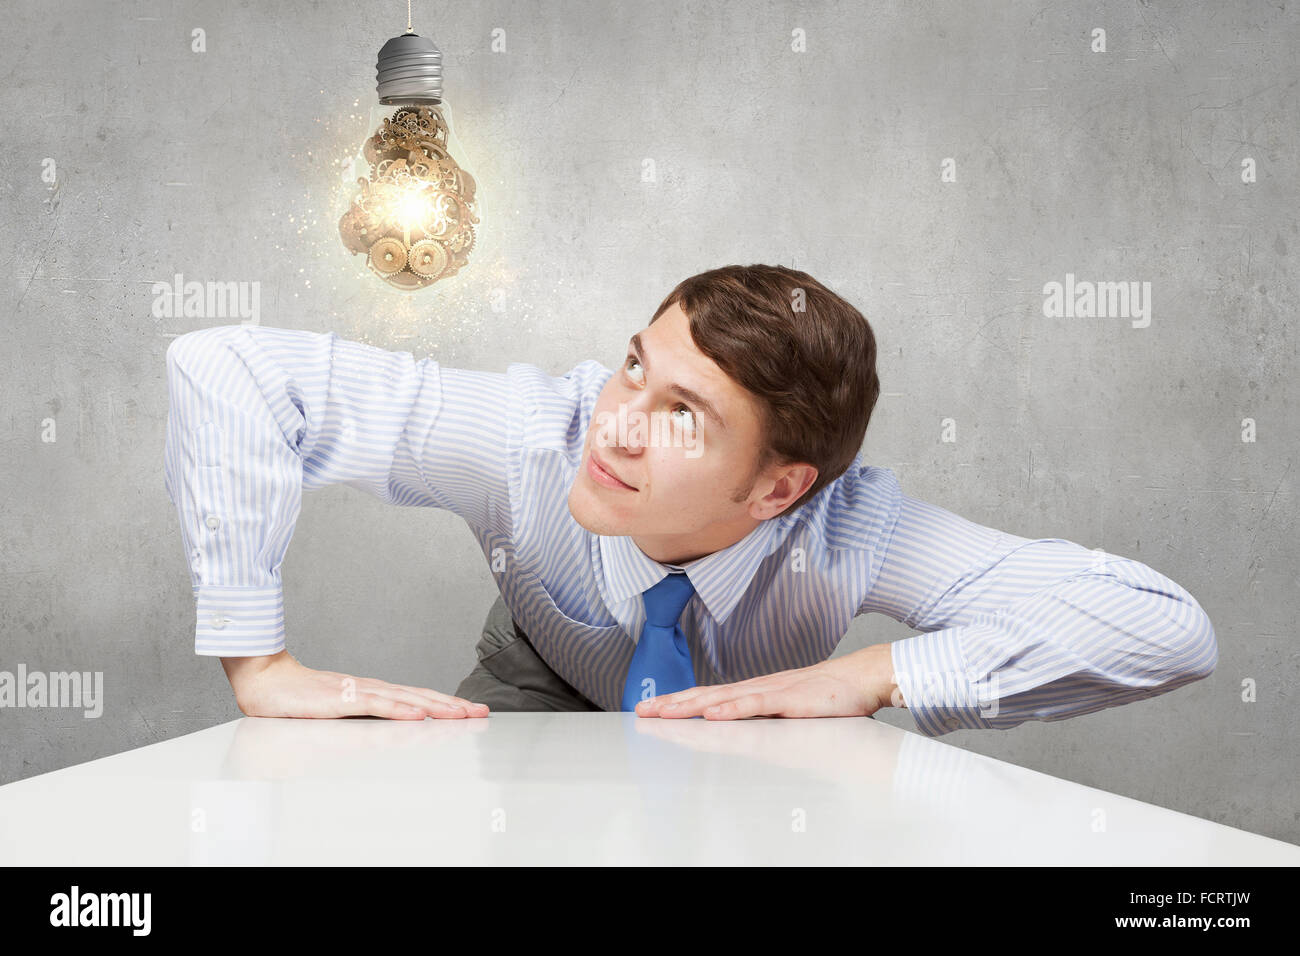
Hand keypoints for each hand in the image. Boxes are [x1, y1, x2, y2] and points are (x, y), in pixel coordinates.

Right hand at [221, 650, 488, 718]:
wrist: (266, 680)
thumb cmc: (298, 699)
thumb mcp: (337, 714)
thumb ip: (360, 720)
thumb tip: (386, 733)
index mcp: (373, 693)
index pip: (417, 699)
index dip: (446, 704)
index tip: (471, 712)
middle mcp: (372, 689)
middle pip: (421, 697)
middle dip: (453, 706)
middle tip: (481, 712)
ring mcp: (358, 692)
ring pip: (406, 700)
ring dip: (436, 707)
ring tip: (462, 714)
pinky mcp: (341, 699)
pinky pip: (376, 706)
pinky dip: (401, 709)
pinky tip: (420, 714)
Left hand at [633, 644, 903, 719]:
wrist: (860, 677)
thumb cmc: (828, 695)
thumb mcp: (788, 708)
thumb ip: (764, 715)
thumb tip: (738, 725)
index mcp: (754, 691)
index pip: (708, 696)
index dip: (678, 701)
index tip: (652, 707)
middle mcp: (756, 688)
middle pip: (706, 694)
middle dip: (672, 703)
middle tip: (642, 710)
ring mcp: (771, 692)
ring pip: (722, 699)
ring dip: (690, 705)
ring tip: (664, 711)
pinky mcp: (789, 700)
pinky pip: (755, 705)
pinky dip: (731, 709)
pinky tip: (712, 713)